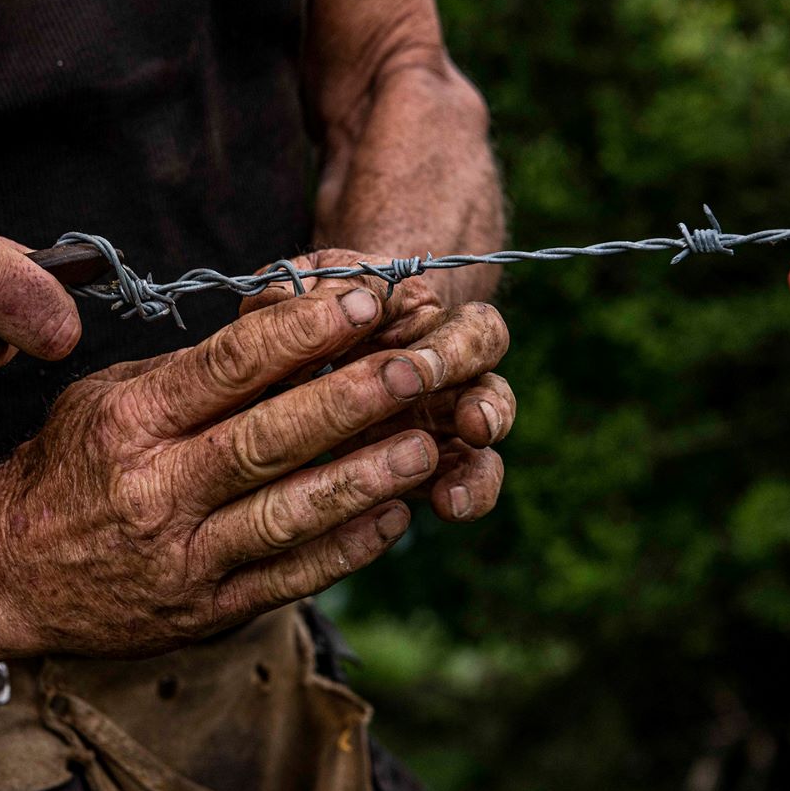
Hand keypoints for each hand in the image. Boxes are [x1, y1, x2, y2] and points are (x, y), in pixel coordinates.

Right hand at [0, 274, 508, 657]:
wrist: (4, 572)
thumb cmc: (66, 467)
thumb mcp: (107, 397)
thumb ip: (191, 371)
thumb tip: (285, 326)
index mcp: (129, 422)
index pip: (229, 367)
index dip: (303, 332)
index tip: (363, 301)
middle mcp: (155, 490)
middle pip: (270, 437)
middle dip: (351, 398)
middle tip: (416, 365)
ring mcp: (181, 558)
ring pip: (288, 514)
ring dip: (364, 478)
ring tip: (423, 445)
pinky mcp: (202, 612)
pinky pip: (287, 579)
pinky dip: (343, 548)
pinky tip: (390, 517)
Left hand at [240, 249, 514, 521]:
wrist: (305, 354)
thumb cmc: (312, 309)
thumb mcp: (307, 284)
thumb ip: (302, 287)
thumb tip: (298, 298)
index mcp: (426, 324)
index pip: (472, 327)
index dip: (456, 347)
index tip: (421, 366)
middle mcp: (445, 374)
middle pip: (491, 385)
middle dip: (484, 405)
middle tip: (468, 420)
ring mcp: (438, 424)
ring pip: (486, 440)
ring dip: (480, 463)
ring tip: (459, 487)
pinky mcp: (422, 469)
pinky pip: (462, 485)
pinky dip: (466, 495)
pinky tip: (447, 506)